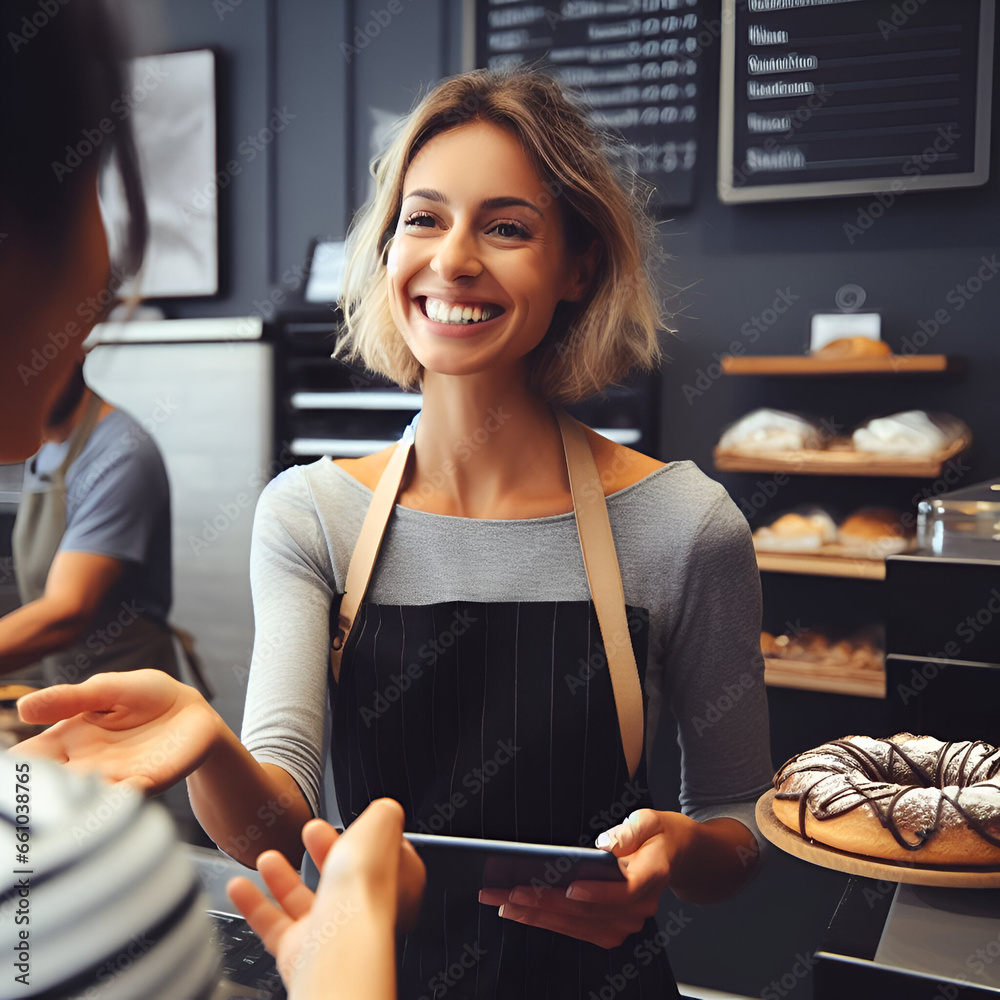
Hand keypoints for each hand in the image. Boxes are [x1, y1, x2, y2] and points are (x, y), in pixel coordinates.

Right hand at [14, 669, 219, 794]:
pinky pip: (126, 796)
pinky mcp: (147, 782)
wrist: (192, 710)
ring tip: (55, 809)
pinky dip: (114, 800)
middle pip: (49, 788)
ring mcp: (115, 778)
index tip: (8, 774)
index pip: (29, 760)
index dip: (13, 769)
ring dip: (69, 805)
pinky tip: (107, 797)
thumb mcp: (105, 689)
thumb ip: (70, 699)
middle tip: (22, 803)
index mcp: (68, 741)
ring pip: (82, 799)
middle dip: (34, 798)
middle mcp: (85, 766)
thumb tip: (23, 706)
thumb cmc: (144, 697)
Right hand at [227, 800, 425, 997]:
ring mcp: (331, 933)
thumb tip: (384, 811)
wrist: (337, 935)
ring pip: (304, 902)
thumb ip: (383, 814)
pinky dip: (253, 905)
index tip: (349, 822)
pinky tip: (240, 887)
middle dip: (323, 850)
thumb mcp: (383, 824)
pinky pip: (272, 926)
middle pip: (341, 876)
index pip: (383, 857)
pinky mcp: (300, 952)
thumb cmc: (365, 885)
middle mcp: (365, 912)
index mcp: (395, 884)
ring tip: (267, 857)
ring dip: (282, 877)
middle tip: (310, 831)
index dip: (366, 836)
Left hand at [479, 809, 683, 948]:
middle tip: (509, 892)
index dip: (597, 893)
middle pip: (589, 911)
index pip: (624, 890)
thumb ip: (630, 831)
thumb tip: (604, 845)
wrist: (674, 855)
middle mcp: (640, 907)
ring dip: (538, 915)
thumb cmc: (657, 834)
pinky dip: (546, 920)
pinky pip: (575, 928)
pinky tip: (519, 911)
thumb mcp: (649, 820)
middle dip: (545, 902)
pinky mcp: (611, 928)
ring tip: (502, 902)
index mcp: (651, 876)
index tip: (569, 887)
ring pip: (577, 924)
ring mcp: (626, 922)